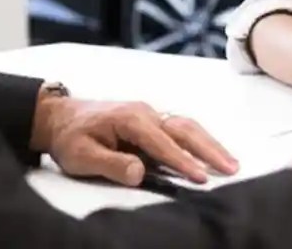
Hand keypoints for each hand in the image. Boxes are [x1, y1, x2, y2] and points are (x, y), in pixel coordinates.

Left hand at [34, 97, 238, 185]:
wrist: (60, 117)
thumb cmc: (70, 137)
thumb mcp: (81, 155)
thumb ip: (110, 163)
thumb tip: (139, 172)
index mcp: (130, 119)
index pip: (163, 143)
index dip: (183, 162)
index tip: (201, 178)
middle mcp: (146, 112)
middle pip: (185, 129)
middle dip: (210, 149)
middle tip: (231, 168)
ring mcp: (151, 114)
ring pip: (187, 126)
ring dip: (210, 144)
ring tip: (231, 162)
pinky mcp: (152, 120)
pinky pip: (181, 127)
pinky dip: (200, 139)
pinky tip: (211, 151)